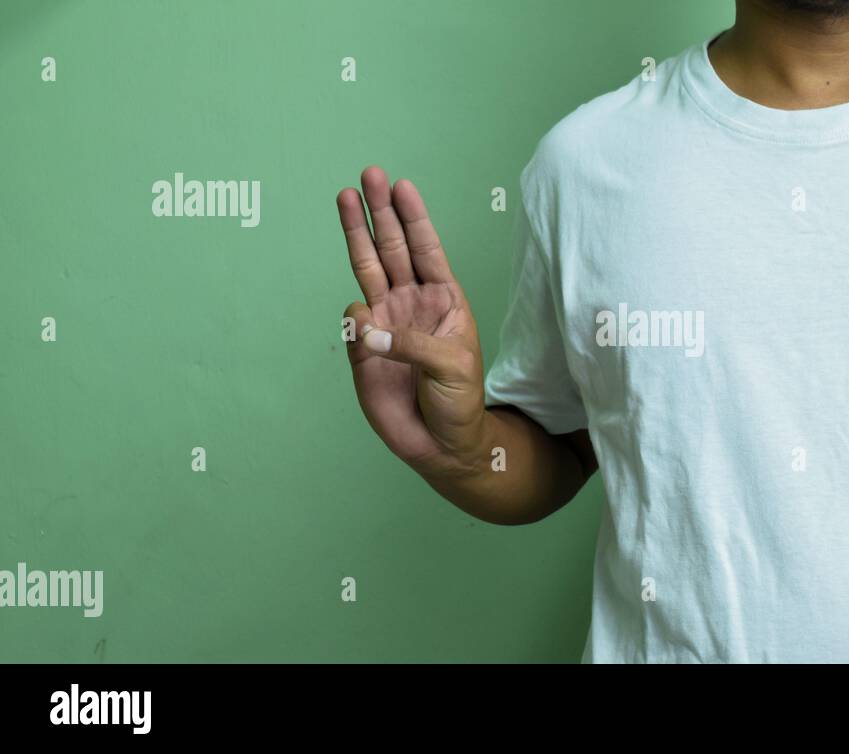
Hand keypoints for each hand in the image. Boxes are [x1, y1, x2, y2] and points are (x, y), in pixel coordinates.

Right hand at [337, 166, 486, 475]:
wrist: (441, 443)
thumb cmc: (459, 400)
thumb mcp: (451, 365)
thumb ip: (411, 343)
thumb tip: (365, 326)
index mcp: (443, 299)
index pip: (426, 248)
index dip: (413, 217)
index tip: (402, 185)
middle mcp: (411, 303)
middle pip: (391, 247)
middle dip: (379, 210)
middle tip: (368, 174)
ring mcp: (384, 322)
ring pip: (366, 267)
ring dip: (355, 233)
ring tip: (344, 196)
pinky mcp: (361, 348)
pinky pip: (351, 322)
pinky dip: (355, 321)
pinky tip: (367, 334)